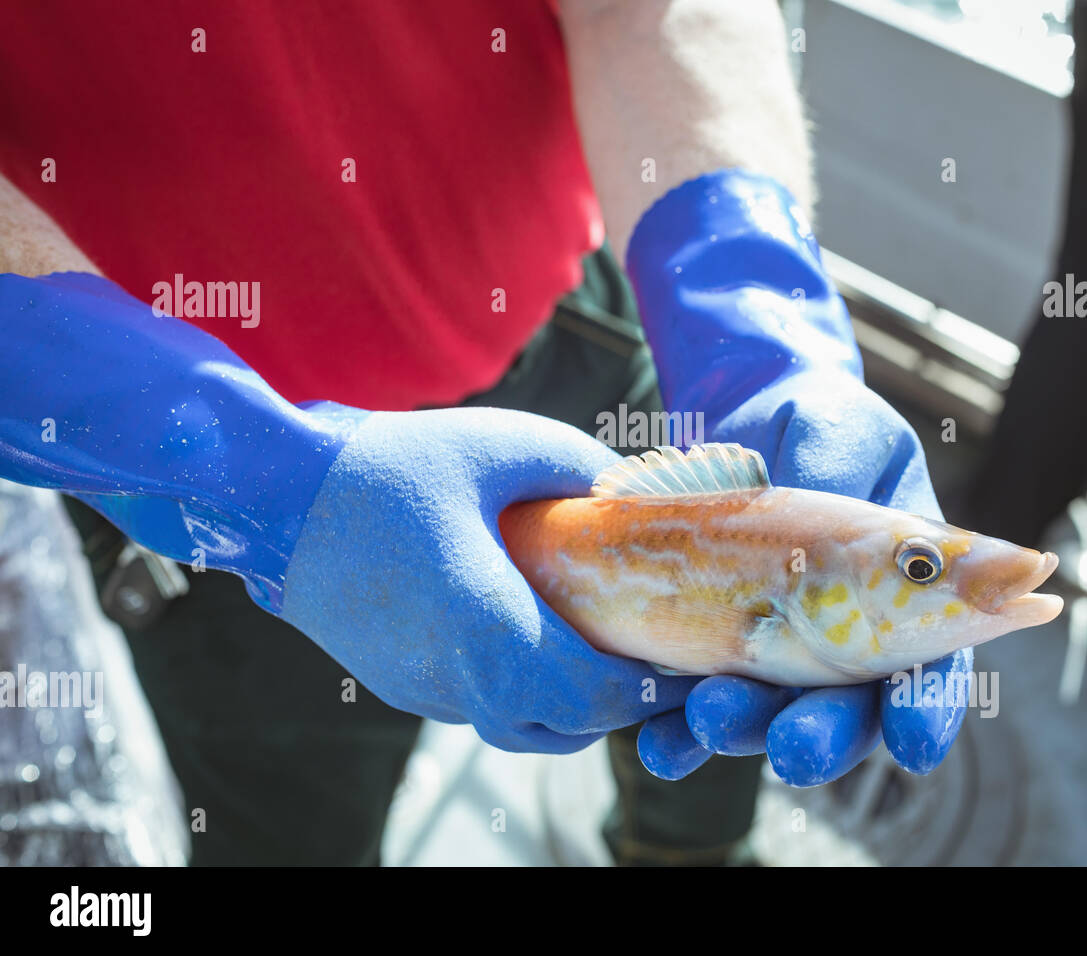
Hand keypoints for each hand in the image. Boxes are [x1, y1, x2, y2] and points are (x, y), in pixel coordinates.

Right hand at [0, 272, 693, 751]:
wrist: (275, 502)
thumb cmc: (389, 469)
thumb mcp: (499, 446)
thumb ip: (577, 467)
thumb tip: (629, 491)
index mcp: (492, 632)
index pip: (598, 696)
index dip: (650, 686)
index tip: (681, 654)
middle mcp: (460, 682)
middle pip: (570, 728)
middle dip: (620, 701)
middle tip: (652, 652)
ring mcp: (427, 694)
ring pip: (525, 731)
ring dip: (574, 707)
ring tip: (603, 654)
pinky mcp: (401, 690)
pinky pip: (484, 713)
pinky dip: (527, 698)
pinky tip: (539, 644)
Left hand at [642, 371, 971, 783]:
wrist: (737, 413)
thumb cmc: (816, 418)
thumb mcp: (842, 430)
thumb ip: (849, 474)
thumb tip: (860, 511)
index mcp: (908, 593)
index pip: (935, 666)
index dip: (926, 709)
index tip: (911, 741)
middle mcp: (848, 638)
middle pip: (850, 712)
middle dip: (825, 738)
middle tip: (796, 748)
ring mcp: (777, 651)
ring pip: (771, 718)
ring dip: (745, 732)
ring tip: (709, 721)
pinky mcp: (711, 652)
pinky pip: (697, 707)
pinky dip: (678, 733)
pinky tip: (661, 744)